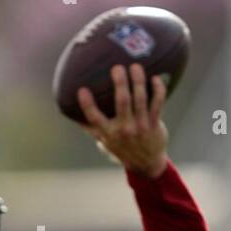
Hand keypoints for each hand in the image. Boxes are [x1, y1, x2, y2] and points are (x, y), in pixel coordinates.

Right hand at [77, 63, 168, 177]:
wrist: (145, 163)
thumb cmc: (122, 149)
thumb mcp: (104, 142)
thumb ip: (92, 128)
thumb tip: (73, 114)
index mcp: (108, 133)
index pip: (94, 118)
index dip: (87, 104)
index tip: (82, 89)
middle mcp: (123, 129)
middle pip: (122, 101)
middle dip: (120, 82)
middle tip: (117, 67)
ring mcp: (140, 125)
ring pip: (140, 99)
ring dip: (138, 80)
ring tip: (136, 66)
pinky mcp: (154, 123)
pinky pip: (157, 102)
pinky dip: (158, 89)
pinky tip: (155, 78)